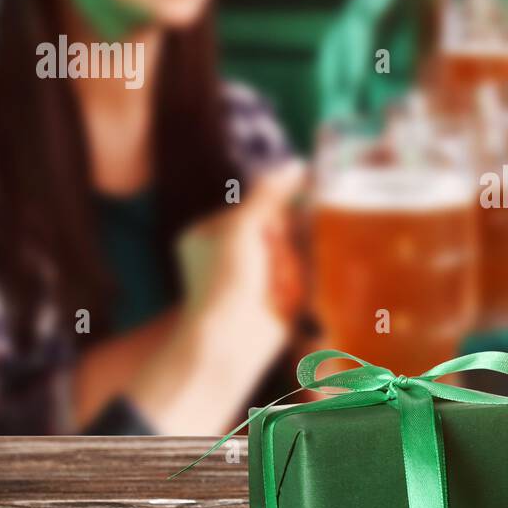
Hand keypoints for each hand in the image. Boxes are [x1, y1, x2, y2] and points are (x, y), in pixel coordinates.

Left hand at [129, 160, 306, 433]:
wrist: (229, 342)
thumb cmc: (225, 280)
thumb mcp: (243, 227)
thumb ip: (269, 194)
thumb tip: (298, 165)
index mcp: (209, 234)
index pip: (255, 208)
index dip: (273, 214)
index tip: (276, 227)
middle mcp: (229, 255)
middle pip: (277, 230)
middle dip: (282, 244)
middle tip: (271, 261)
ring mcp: (253, 280)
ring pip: (291, 254)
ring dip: (290, 266)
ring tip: (275, 286)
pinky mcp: (275, 300)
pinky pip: (298, 279)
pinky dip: (297, 285)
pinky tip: (287, 296)